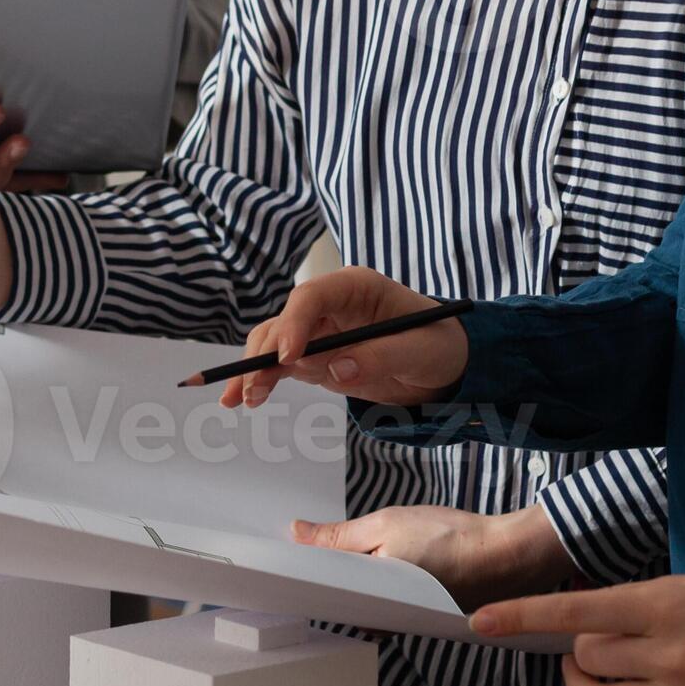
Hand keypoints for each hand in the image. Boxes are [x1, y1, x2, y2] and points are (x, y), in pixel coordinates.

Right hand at [222, 267, 467, 409]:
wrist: (445, 365)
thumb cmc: (440, 345)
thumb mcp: (420, 351)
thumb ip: (380, 356)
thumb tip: (336, 368)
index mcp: (355, 287)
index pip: (311, 296)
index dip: (294, 324)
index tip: (289, 358)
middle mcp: (330, 305)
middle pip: (284, 322)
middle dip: (265, 354)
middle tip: (252, 387)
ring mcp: (320, 332)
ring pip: (273, 343)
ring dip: (253, 369)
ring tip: (239, 399)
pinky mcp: (316, 359)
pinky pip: (281, 365)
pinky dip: (261, 380)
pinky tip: (243, 399)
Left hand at [289, 505, 581, 609]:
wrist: (508, 555)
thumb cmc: (451, 539)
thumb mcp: (385, 525)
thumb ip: (338, 536)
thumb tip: (295, 534)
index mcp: (369, 606)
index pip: (318, 596)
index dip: (297, 577)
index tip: (275, 561)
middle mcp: (384, 622)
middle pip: (337, 600)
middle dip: (317, 577)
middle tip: (295, 550)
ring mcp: (402, 619)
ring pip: (359, 599)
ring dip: (344, 577)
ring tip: (326, 551)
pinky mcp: (417, 611)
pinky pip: (383, 597)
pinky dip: (370, 579)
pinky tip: (367, 560)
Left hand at [469, 576, 684, 685]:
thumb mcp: (681, 587)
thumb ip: (627, 604)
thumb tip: (567, 619)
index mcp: (665, 605)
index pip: (577, 610)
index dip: (523, 616)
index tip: (480, 621)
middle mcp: (672, 654)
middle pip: (586, 659)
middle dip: (578, 651)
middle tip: (594, 644)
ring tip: (592, 679)